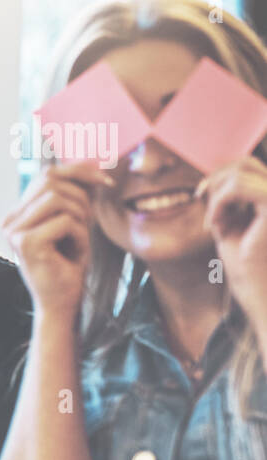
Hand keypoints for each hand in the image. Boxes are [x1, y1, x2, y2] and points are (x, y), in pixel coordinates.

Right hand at [3, 164, 113, 319]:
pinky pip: (65, 221)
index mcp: (17, 214)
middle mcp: (10, 220)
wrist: (62, 304)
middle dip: (81, 196)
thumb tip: (93, 161)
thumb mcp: (75, 222)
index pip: (45, 175)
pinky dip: (80, 235)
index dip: (77, 170)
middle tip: (90, 222)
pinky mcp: (26, 243)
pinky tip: (74, 253)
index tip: (104, 179)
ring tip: (79, 240)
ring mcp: (14, 231)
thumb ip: (77, 194)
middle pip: (50, 181)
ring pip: (58, 199)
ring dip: (80, 217)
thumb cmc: (69, 265)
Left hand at [201, 156, 266, 334]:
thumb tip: (212, 178)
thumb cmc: (248, 267)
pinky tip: (216, 227)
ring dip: (217, 196)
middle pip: (245, 163)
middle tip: (200, 203)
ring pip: (241, 172)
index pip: (248, 167)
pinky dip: (219, 203)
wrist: (262, 297)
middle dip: (215, 180)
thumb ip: (228, 201)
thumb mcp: (232, 225)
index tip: (199, 197)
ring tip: (214, 224)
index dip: (218, 176)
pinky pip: (239, 187)